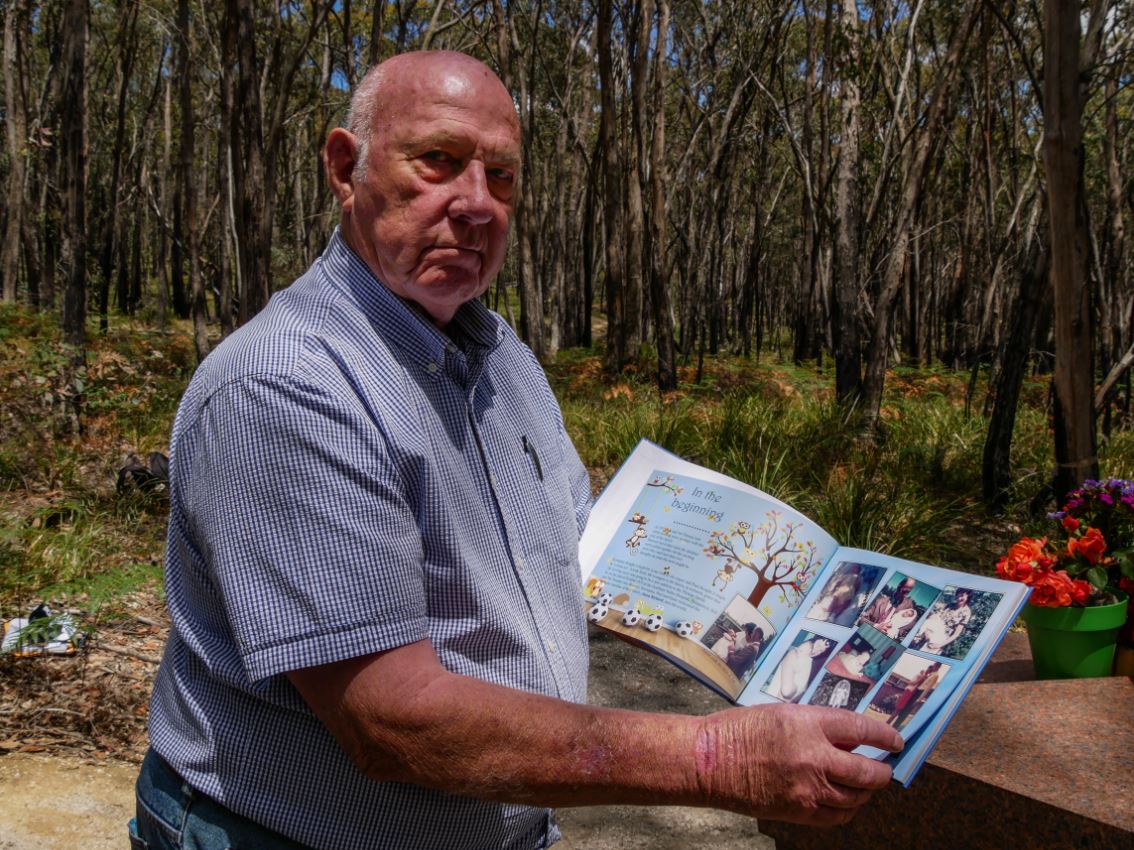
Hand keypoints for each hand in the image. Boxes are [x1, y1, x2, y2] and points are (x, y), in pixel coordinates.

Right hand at [694, 703, 901, 825]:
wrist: (710, 761)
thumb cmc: (740, 731)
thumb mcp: (783, 714)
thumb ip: (818, 725)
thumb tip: (849, 739)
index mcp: (809, 724)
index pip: (862, 729)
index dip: (884, 736)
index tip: (895, 740)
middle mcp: (814, 756)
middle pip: (868, 771)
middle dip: (883, 771)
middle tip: (885, 767)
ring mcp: (808, 787)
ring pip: (857, 796)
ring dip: (867, 791)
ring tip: (866, 784)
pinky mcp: (799, 811)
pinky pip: (837, 816)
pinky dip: (848, 809)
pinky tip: (846, 800)